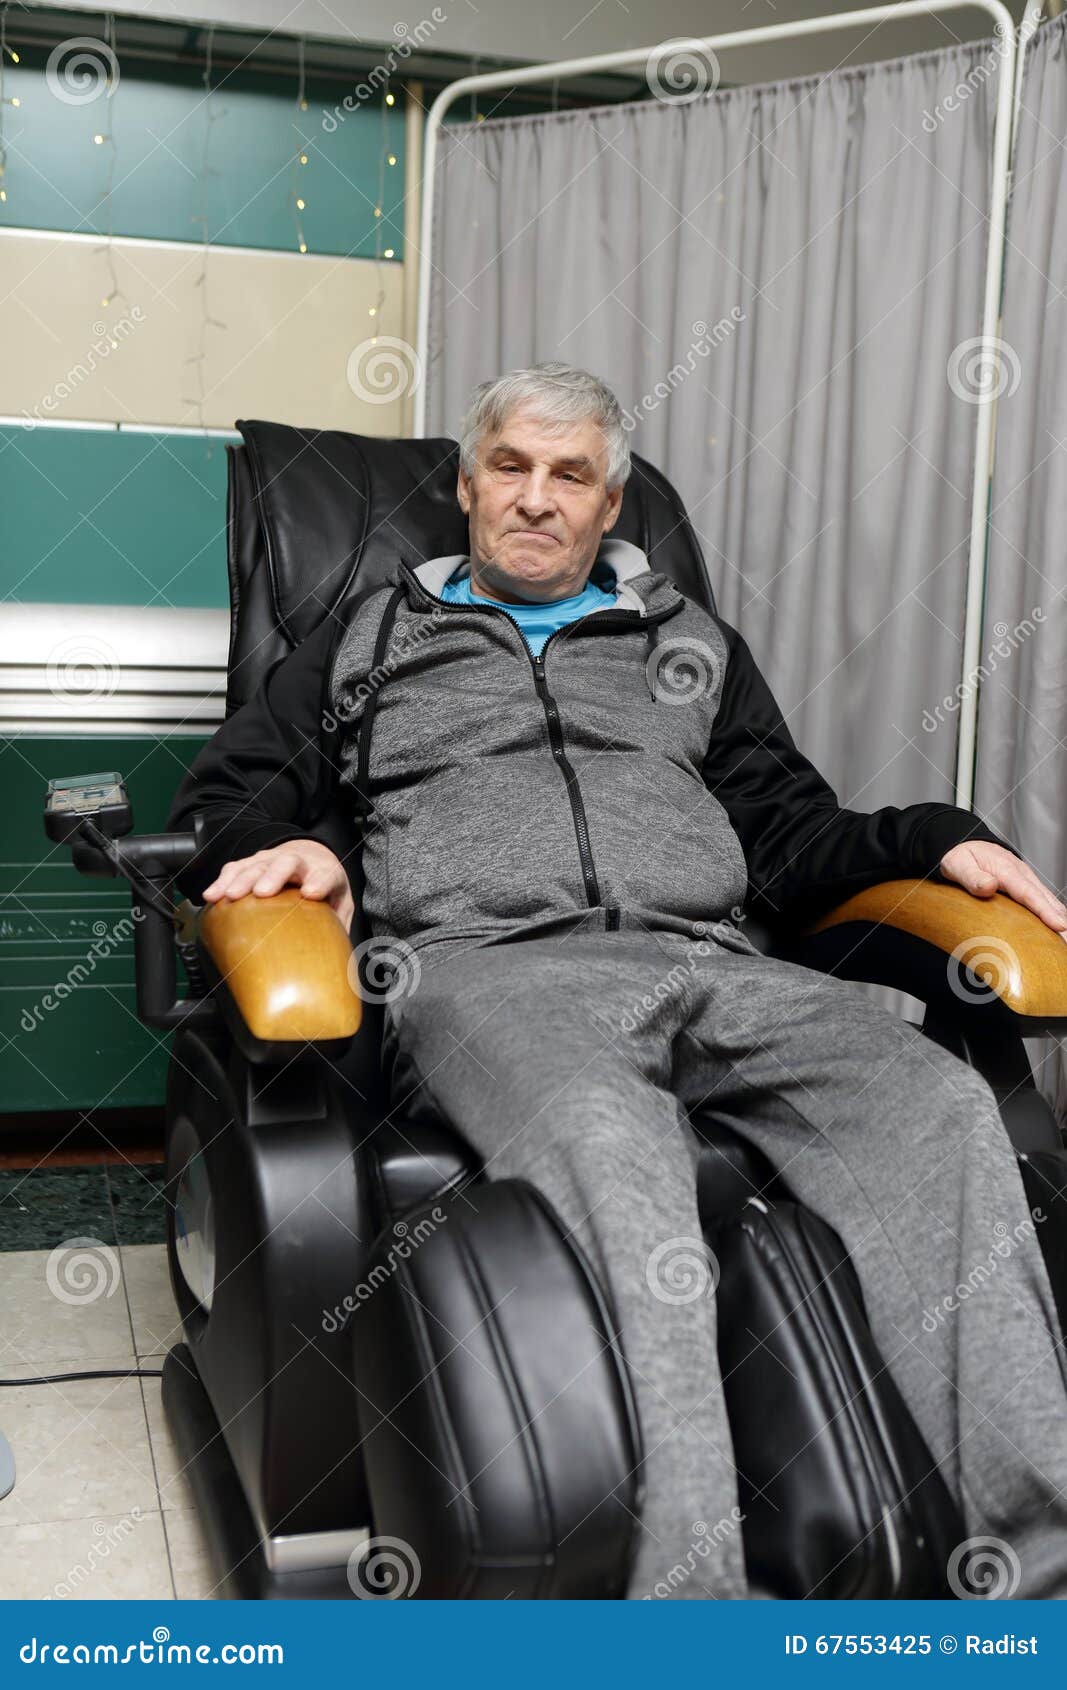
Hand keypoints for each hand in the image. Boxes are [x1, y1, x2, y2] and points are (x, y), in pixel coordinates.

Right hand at [201, 839, 354, 934]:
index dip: (319, 882)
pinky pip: (236, 868)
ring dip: (242, 879)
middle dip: (273, 876)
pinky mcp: (253, 862)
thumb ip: (339, 930)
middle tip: (261, 891)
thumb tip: (338, 968)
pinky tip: (212, 895)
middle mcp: (300, 862)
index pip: (326, 874)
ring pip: (257, 864)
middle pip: (287, 863)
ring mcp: (274, 859)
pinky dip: (223, 880)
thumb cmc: (325, 888)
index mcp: (326, 873)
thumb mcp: (340, 906)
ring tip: (228, 896)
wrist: (311, 857)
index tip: (310, 893)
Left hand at [939, 840, 1066, 940]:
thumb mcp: (957, 865)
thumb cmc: (959, 857)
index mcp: (1006, 870)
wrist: (962, 843)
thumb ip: (972, 877)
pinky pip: (1042, 899)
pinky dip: (1053, 912)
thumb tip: (989, 886)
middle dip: (1060, 920)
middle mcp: (1021, 873)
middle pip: (1045, 899)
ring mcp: (1025, 878)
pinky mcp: (1025, 884)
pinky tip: (1060, 927)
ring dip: (1060, 917)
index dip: (1045, 911)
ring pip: (1048, 899)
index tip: (1060, 925)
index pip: (1029, 894)